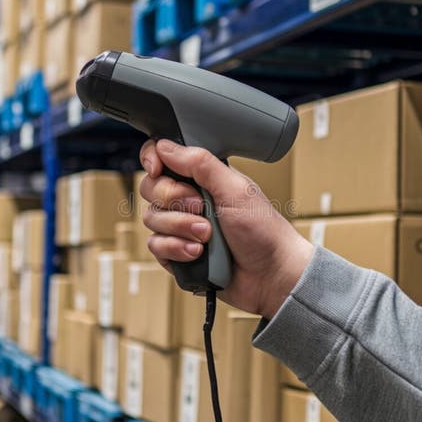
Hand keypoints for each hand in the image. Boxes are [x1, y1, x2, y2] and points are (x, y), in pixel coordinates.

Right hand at [139, 139, 313, 318]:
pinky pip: (156, 246)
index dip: (153, 161)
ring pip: (152, 219)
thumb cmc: (263, 231)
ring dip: (180, 228)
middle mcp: (188, 199)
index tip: (157, 169)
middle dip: (174, 199)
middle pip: (151, 188)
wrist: (270, 275)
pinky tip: (198, 253)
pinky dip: (177, 249)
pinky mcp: (176, 253)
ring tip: (208, 236)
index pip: (163, 159)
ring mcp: (181, 227)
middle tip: (202, 208)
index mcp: (202, 177)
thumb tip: (167, 147)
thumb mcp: (235, 189)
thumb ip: (201, 164)